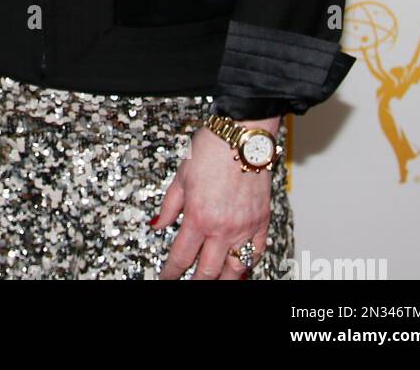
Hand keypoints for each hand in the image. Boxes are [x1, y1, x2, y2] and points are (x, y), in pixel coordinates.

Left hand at [152, 115, 280, 279]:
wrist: (240, 136)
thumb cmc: (211, 149)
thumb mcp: (180, 177)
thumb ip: (169, 206)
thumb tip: (157, 225)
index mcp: (198, 216)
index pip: (181, 257)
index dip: (171, 273)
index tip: (166, 278)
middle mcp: (222, 227)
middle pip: (208, 271)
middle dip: (196, 282)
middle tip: (187, 283)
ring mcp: (244, 227)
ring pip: (235, 269)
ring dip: (223, 279)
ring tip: (214, 281)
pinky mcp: (262, 221)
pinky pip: (256, 253)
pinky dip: (248, 263)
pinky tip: (240, 266)